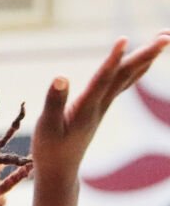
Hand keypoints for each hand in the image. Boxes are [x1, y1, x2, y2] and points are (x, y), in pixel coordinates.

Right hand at [32, 31, 169, 188]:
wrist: (61, 170)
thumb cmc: (50, 150)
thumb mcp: (47, 127)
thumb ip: (54, 102)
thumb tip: (61, 77)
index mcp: (87, 108)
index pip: (103, 79)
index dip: (113, 59)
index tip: (124, 39)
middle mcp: (101, 105)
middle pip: (126, 75)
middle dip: (146, 55)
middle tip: (166, 35)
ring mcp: (103, 105)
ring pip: (129, 77)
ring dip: (147, 57)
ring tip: (163, 39)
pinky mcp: (101, 107)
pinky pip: (124, 83)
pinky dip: (136, 69)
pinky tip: (144, 62)